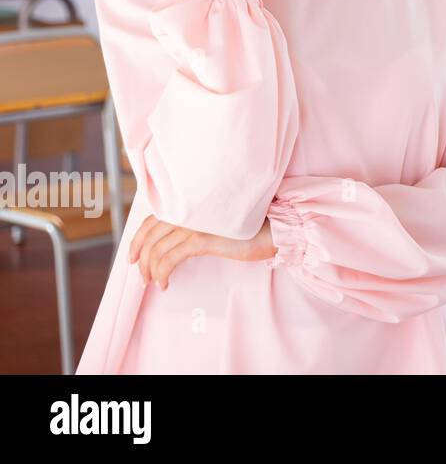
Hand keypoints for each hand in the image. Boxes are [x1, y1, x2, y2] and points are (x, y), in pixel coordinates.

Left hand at [129, 214, 276, 289]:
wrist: (273, 231)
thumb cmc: (247, 228)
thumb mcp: (214, 224)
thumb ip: (193, 225)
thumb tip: (168, 243)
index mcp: (190, 204)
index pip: (151, 219)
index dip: (137, 239)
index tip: (132, 257)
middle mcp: (190, 210)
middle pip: (150, 235)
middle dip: (140, 258)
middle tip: (141, 275)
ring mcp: (195, 223)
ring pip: (157, 249)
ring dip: (150, 270)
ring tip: (155, 282)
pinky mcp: (202, 238)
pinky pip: (170, 259)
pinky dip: (162, 273)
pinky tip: (166, 282)